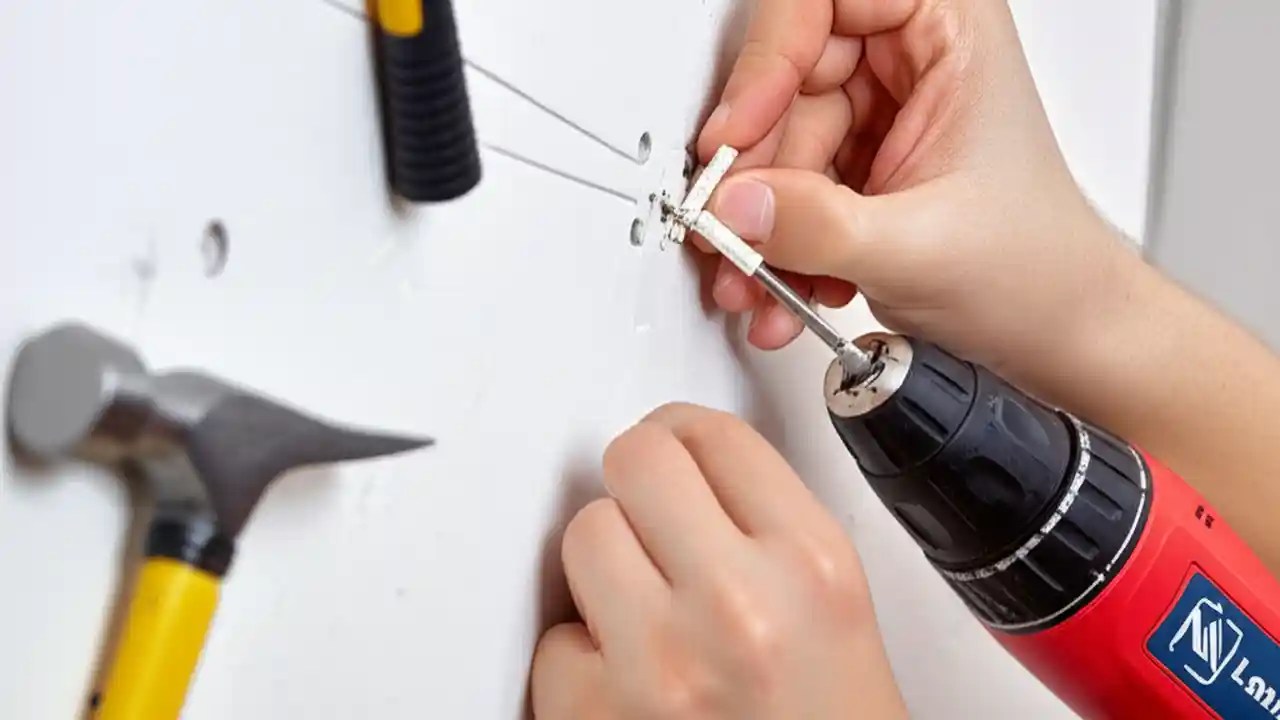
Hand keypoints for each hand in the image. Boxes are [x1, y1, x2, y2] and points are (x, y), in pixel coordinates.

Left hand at [531, 403, 905, 718]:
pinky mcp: (594, 717)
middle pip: (635, 460)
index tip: (678, 453)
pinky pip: (554, 640)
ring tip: (643, 606)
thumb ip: (769, 528)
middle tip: (649, 513)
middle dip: (639, 482)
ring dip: (605, 564)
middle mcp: (736, 605)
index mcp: (812, 567)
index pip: (712, 436)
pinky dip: (580, 658)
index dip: (685, 439)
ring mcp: (657, 662)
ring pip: (583, 535)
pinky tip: (625, 680)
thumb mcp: (836, 610)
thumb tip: (692, 472)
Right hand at [696, 0, 1137, 394]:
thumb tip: (736, 205)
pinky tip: (784, 285)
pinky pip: (783, 189)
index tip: (741, 127)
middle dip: (753, 171)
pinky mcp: (855, 165)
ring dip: (754, 224)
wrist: (1053, 334)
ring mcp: (877, 114)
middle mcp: (907, 62)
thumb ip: (818, 226)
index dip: (772, 57)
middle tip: (731, 226)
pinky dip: (772, 242)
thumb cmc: (1037, 268)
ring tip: (757, 279)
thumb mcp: (918, 248)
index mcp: (949, 31)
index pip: (825, 0)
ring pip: (775, 145)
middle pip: (785, 81)